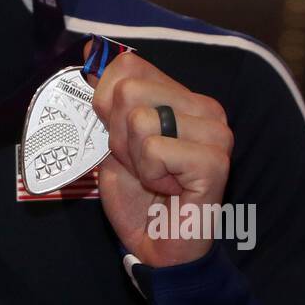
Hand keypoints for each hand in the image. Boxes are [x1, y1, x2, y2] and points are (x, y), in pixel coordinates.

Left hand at [84, 40, 233, 267]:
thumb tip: (90, 55)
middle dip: (117, 134)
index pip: (128, 65)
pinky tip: (170, 189)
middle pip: (128, 90)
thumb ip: (105, 102)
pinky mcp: (215, 160)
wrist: (160, 249)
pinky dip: (150, 174)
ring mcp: (215, 132)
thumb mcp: (111, 142)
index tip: (120, 139)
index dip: (105, 103)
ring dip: (134, 158)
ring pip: (140, 119)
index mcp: (180, 96)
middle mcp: (204, 107)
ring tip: (155, 177)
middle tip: (140, 164)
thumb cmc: (139, 197)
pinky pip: (155, 149)